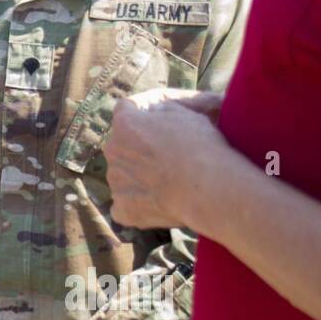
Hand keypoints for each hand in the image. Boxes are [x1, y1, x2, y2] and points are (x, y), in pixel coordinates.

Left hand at [105, 90, 230, 228]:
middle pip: (120, 147)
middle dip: (137, 151)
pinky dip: (137, 207)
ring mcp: (115, 181)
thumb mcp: (186, 115)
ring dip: (138, 179)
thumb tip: (153, 111)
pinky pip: (125, 206)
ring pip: (122, 177)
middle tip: (165, 161)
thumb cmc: (200, 147)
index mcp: (126, 123)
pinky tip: (159, 206)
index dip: (141, 118)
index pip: (125, 111)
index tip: (155, 127)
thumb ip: (162, 110)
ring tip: (167, 186)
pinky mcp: (122, 208)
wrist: (207, 189)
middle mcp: (113, 150)